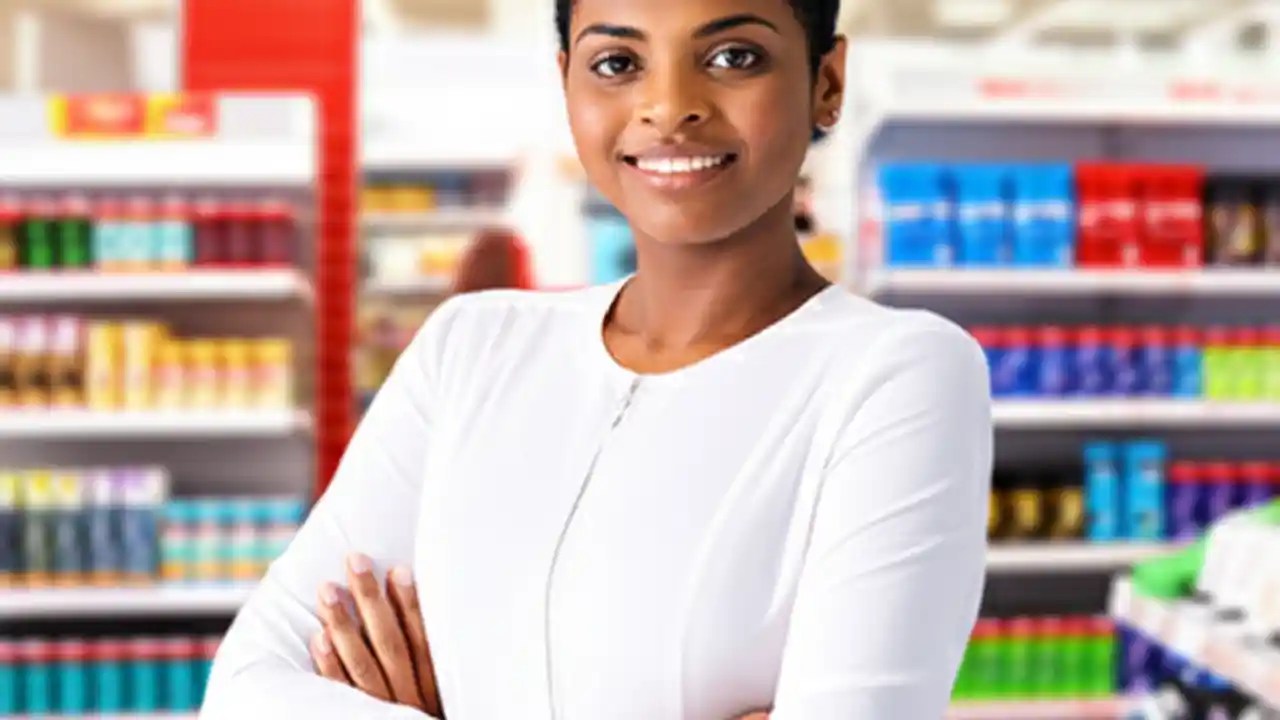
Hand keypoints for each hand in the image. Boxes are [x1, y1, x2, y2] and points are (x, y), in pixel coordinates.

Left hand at [309, 554, 443, 717]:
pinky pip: (340, 694)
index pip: (422, 639)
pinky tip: (317, 637)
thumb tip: (417, 609)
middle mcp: (408, 699)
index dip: (411, 604)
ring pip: (362, 664)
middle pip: (389, 643)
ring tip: (328, 589)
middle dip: (371, 600)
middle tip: (355, 560)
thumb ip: (433, 664)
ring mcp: (380, 711)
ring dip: (343, 624)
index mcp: (432, 688)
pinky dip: (329, 665)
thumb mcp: (443, 697)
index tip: (398, 570)